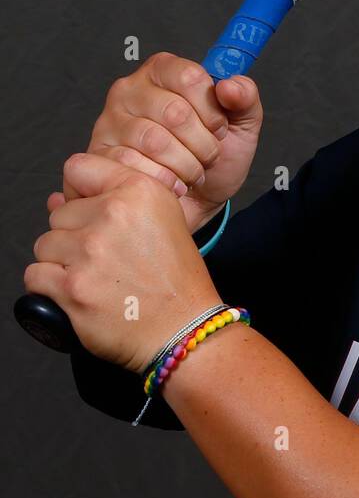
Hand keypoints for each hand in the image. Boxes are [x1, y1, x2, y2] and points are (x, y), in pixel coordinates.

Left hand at [25, 153, 224, 373]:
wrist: (184, 328)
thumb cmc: (175, 280)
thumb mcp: (163, 219)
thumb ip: (113, 200)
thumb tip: (55, 199)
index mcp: (140, 190)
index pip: (78, 168)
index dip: (80, 193)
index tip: (91, 214)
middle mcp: (114, 214)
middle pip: (59, 214)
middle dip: (74, 236)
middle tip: (106, 259)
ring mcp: (90, 251)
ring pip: (44, 245)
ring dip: (61, 262)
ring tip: (94, 278)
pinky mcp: (72, 287)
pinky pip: (35, 276)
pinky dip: (49, 287)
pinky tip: (77, 293)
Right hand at [65, 51, 263, 233]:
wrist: (197, 202)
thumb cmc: (216, 157)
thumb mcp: (241, 124)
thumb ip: (244, 97)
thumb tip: (229, 85)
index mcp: (163, 71)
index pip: (189, 77)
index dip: (212, 110)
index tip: (218, 127)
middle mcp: (131, 89)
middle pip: (174, 112)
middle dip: (202, 143)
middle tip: (206, 155)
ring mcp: (110, 121)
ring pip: (154, 141)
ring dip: (185, 165)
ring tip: (191, 171)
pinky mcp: (99, 154)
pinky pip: (133, 166)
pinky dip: (164, 181)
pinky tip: (172, 184)